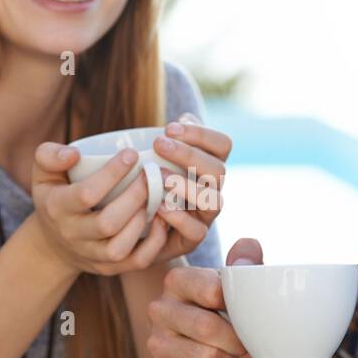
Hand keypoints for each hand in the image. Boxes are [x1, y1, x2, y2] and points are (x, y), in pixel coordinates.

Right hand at [30, 142, 169, 275]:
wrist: (53, 244)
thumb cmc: (55, 196)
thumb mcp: (43, 173)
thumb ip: (49, 156)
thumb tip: (73, 154)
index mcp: (57, 207)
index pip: (86, 194)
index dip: (112, 173)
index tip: (132, 154)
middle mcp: (72, 235)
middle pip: (107, 223)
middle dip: (135, 197)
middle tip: (151, 175)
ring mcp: (91, 255)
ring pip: (120, 247)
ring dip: (143, 221)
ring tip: (156, 197)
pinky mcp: (109, 268)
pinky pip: (137, 261)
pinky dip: (155, 242)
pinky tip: (162, 219)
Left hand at [146, 113, 229, 264]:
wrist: (135, 228)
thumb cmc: (148, 184)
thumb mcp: (157, 158)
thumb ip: (173, 139)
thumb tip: (184, 118)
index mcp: (209, 166)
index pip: (222, 145)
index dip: (201, 134)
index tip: (169, 128)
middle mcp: (213, 190)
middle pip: (219, 170)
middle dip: (189, 155)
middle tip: (158, 145)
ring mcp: (205, 216)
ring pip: (214, 201)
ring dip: (187, 186)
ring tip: (159, 177)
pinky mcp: (192, 239)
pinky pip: (196, 231)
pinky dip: (178, 218)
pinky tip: (158, 206)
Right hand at [146, 238, 271, 357]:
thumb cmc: (236, 319)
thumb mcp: (245, 289)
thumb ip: (247, 265)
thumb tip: (249, 246)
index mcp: (177, 281)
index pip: (210, 290)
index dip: (235, 305)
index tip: (242, 310)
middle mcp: (159, 309)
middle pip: (207, 327)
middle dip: (236, 339)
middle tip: (242, 340)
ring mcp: (157, 343)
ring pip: (208, 357)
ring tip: (228, 354)